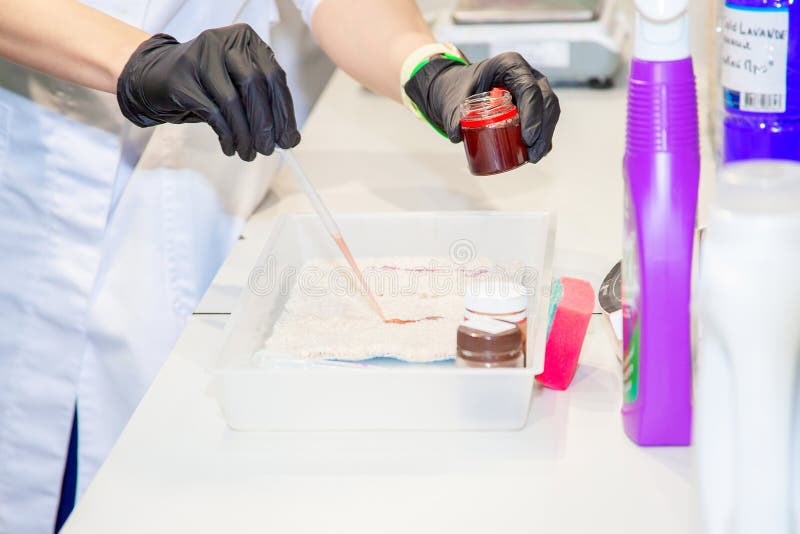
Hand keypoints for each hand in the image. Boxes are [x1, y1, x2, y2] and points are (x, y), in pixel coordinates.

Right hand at [116, 24, 298, 161]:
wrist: (158, 77)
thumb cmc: (207, 84)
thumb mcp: (239, 85)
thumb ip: (264, 104)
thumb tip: (291, 138)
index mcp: (246, 41)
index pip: (274, 77)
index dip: (284, 112)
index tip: (288, 139)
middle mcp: (224, 43)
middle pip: (255, 87)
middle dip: (265, 125)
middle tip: (268, 150)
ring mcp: (200, 57)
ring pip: (232, 101)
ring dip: (244, 135)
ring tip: (248, 153)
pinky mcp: (182, 78)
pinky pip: (212, 112)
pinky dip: (225, 135)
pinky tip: (230, 147)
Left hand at [404, 52, 559, 162]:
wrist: (461, 89)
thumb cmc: (460, 89)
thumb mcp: (454, 99)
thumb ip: (452, 115)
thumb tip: (457, 135)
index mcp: (509, 64)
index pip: (529, 88)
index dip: (533, 114)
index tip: (526, 138)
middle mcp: (527, 74)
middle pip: (546, 100)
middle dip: (543, 129)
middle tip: (531, 154)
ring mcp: (534, 87)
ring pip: (550, 110)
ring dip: (545, 136)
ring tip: (533, 158)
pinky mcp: (534, 103)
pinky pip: (545, 119)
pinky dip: (543, 137)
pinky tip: (535, 154)